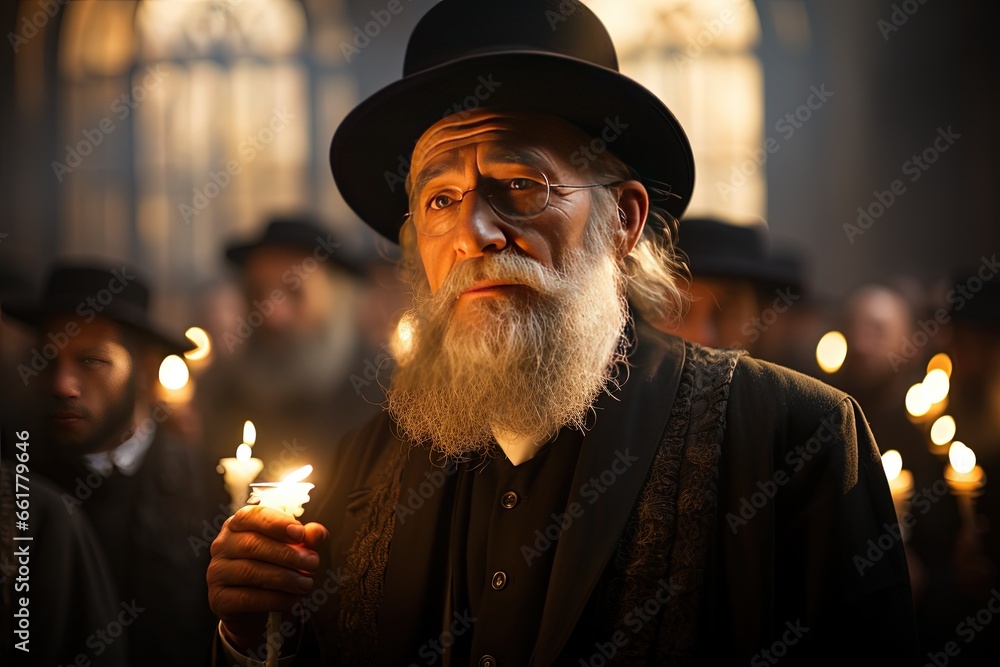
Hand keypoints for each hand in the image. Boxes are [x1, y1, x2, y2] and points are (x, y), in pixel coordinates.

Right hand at [207, 505, 328, 652]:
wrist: (255, 608)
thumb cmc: (275, 569)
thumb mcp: (294, 549)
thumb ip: (306, 539)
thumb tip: (316, 532)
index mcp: (238, 524)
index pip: (252, 516)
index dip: (276, 523)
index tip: (300, 533)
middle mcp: (222, 545)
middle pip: (253, 544)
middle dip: (287, 554)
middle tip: (313, 563)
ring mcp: (217, 571)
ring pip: (250, 571)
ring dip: (284, 578)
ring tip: (306, 584)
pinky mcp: (219, 597)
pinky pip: (247, 598)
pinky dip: (274, 599)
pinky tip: (293, 600)